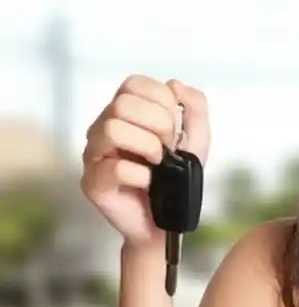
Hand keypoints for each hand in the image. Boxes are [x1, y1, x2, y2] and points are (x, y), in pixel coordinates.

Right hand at [80, 75, 210, 251]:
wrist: (167, 222)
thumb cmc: (176, 177)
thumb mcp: (197, 138)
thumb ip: (194, 107)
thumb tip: (174, 84)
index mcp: (125, 112)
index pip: (134, 84)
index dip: (161, 103)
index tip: (173, 128)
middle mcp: (104, 127)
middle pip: (123, 104)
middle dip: (158, 125)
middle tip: (167, 149)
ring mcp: (94, 154)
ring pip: (113, 129)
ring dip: (148, 147)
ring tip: (157, 164)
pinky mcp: (93, 183)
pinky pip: (116, 168)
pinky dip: (142, 175)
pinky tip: (148, 183)